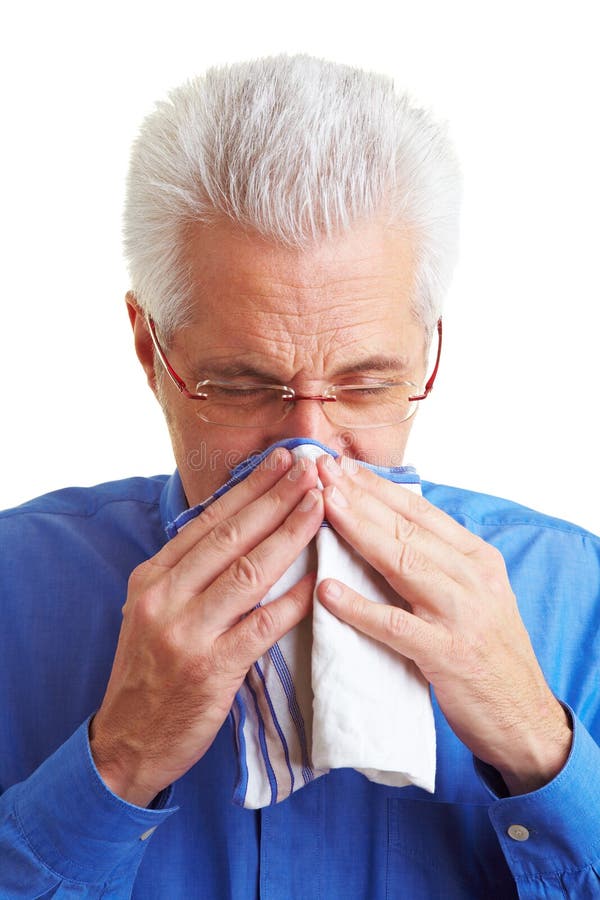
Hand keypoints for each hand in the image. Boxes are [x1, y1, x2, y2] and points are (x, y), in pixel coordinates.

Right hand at [90, 449, 322, 806]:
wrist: (127, 739)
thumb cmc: (151, 671)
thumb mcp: (154, 611)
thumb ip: (189, 574)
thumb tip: (238, 530)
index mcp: (153, 576)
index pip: (208, 520)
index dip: (249, 488)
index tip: (281, 461)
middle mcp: (164, 596)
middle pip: (230, 535)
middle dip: (275, 497)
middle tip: (310, 468)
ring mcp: (186, 632)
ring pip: (247, 571)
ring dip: (289, 534)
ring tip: (319, 506)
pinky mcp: (211, 668)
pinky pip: (261, 626)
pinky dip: (293, 601)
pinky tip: (320, 578)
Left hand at [315, 454, 571, 794]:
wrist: (523, 716)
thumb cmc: (487, 652)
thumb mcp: (474, 594)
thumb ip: (438, 562)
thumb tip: (386, 528)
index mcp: (477, 558)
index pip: (420, 511)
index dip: (377, 486)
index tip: (339, 465)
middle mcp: (472, 578)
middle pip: (406, 528)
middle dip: (360, 496)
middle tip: (320, 470)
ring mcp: (460, 614)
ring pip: (402, 562)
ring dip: (359, 531)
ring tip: (323, 507)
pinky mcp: (447, 654)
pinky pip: (395, 626)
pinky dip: (359, 608)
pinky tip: (326, 591)